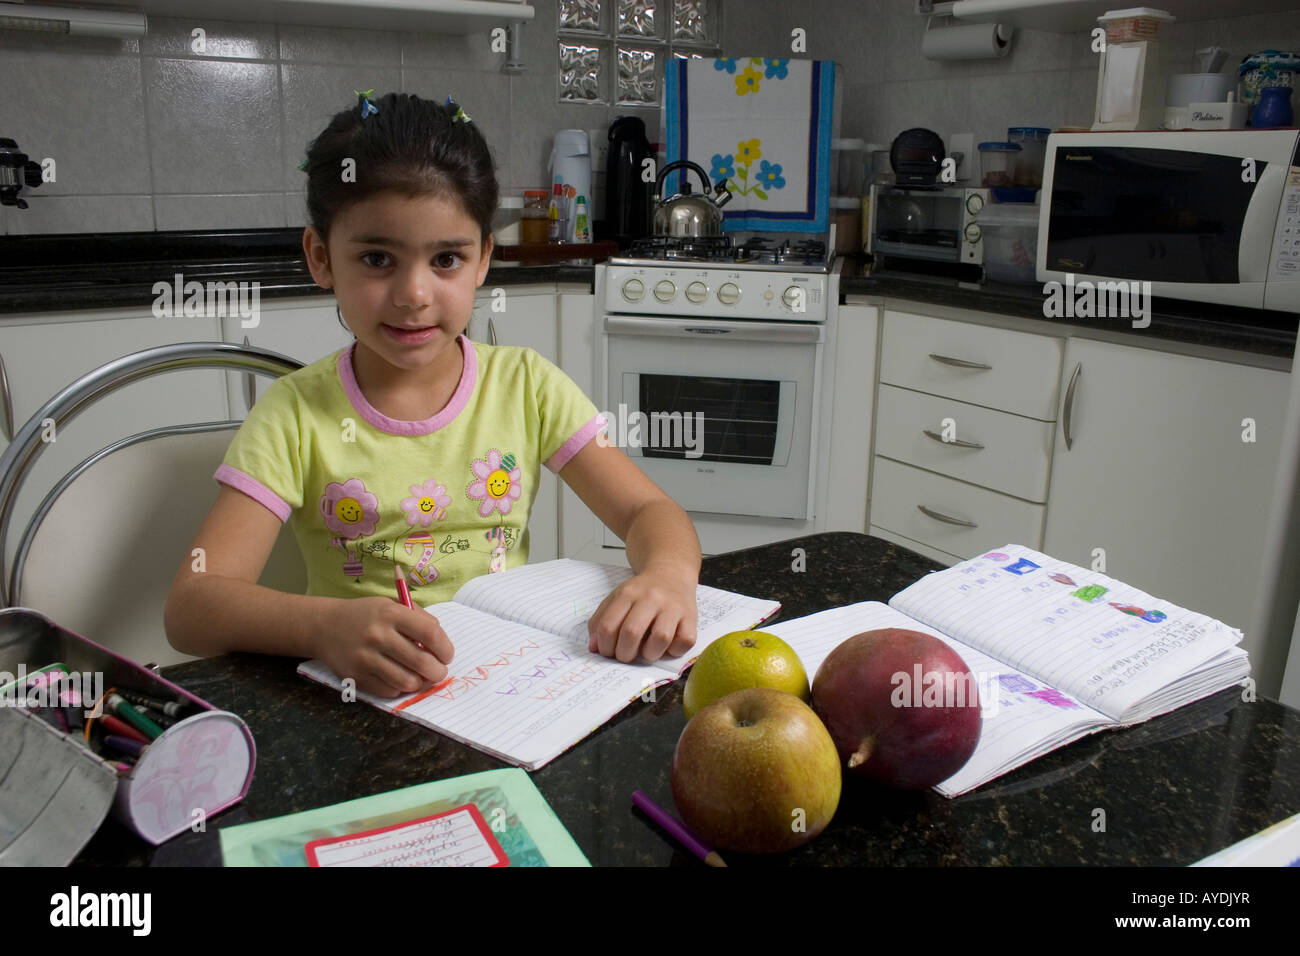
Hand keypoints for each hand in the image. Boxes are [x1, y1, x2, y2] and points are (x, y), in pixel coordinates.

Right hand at [316, 596, 454, 697]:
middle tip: (438, 671)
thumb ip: (419, 619)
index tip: (447, 655)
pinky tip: (397, 678)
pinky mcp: (355, 676)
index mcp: (391, 614)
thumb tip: (441, 643)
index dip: (445, 648)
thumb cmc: (366, 615)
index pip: (430, 633)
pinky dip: (399, 688)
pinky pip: (389, 691)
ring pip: (407, 681)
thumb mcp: (391, 605)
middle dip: (438, 671)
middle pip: (422, 662)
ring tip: (419, 676)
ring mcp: (365, 658)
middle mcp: (378, 635)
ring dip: (419, 682)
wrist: (324, 626)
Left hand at [588, 566, 697, 662]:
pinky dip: (674, 650)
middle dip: (624, 654)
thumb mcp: (617, 598)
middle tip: (626, 656)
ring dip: (649, 654)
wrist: (671, 573)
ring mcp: (673, 607)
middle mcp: (651, 598)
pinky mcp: (691, 617)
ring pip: (660, 638)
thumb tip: (594, 648)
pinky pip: (685, 641)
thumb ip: (601, 621)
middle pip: (632, 633)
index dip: (605, 646)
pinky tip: (667, 646)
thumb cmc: (642, 592)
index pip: (608, 626)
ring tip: (647, 652)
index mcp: (628, 593)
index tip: (608, 652)